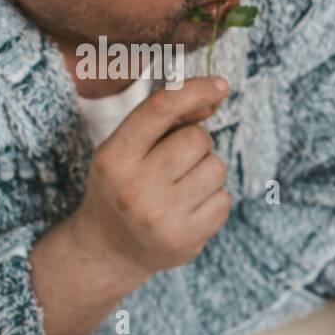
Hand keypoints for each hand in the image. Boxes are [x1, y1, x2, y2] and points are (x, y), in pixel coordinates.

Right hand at [68, 76, 233, 285]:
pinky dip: (213, 200)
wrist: (109, 248)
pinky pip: (225, 200)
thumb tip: (213, 98)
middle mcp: (134, 187)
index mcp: (114, 157)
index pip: (159, 110)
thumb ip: (164, 121)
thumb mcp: (126, 149)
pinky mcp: (185, 239)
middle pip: (197, 139)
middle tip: (176, 163)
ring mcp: (161, 216)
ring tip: (181, 188)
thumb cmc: (124, 185)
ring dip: (207, 172)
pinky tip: (188, 210)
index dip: (195, 90)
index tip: (221, 85)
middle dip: (196, 144)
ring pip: (216, 168)